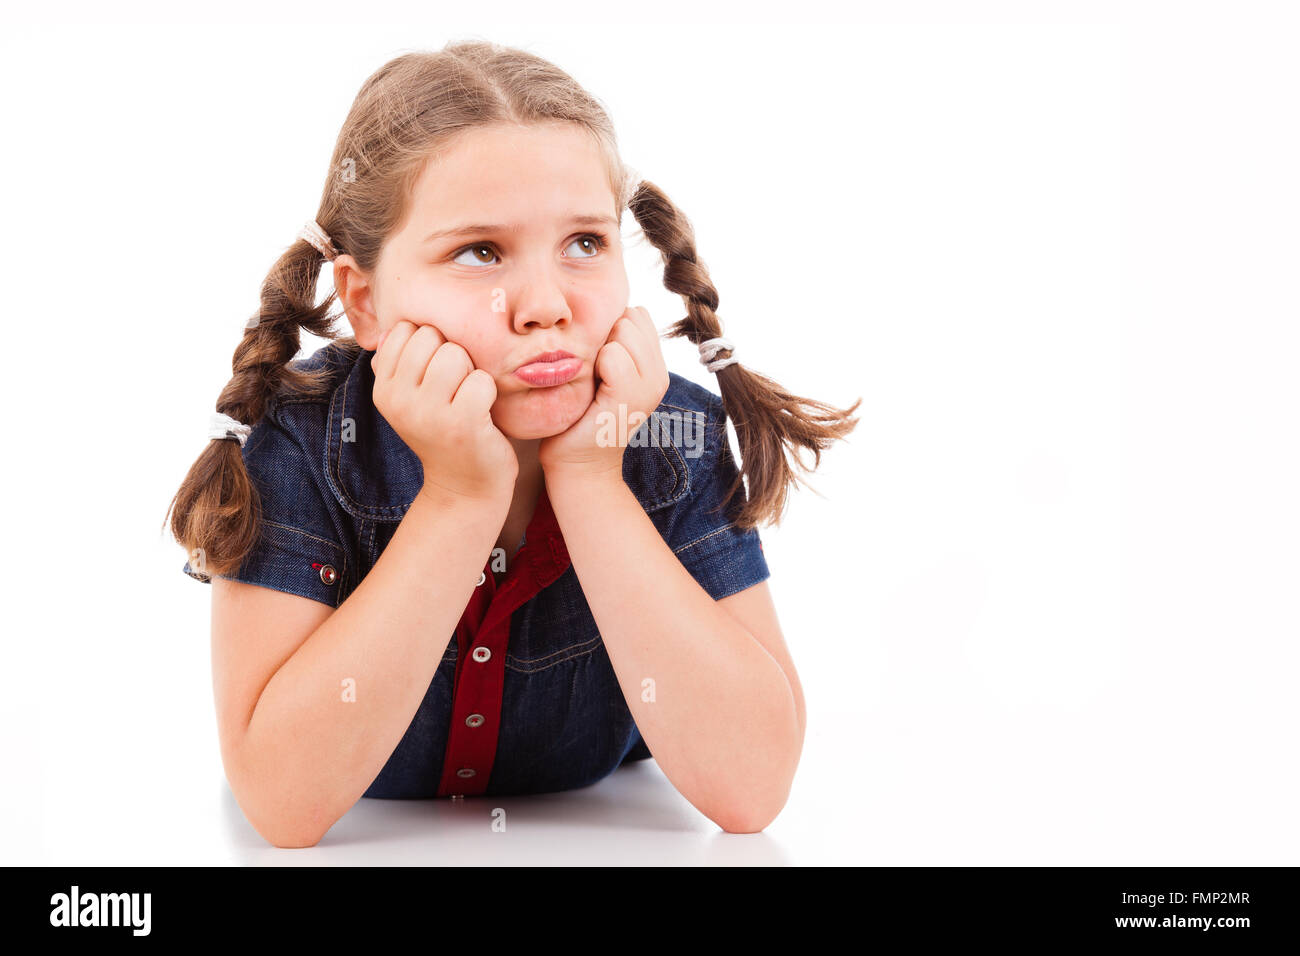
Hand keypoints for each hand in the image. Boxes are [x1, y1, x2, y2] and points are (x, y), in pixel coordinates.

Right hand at [372, 320, 517, 503]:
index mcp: (383, 389)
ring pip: (455, 353)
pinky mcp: (462, 424)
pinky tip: (483, 413)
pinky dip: (489, 392)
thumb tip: (390, 328)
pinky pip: (481, 379)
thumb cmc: (445, 433)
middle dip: (452, 355)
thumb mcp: (412, 400)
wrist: (465, 488)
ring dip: (470, 372)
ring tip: (468, 400)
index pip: (405, 329)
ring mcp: (428, 413)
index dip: (430, 344)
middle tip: (456, 389)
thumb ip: (399, 363)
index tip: (436, 375)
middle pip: (430, 336)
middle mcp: (398, 400)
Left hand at [538, 306, 669, 480]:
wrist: (578, 464)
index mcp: (654, 365)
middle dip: (605, 335)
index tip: (598, 363)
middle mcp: (659, 374)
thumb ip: (613, 341)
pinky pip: (613, 355)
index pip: (638, 314)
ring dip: (598, 350)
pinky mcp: (631, 397)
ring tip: (593, 383)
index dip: (610, 329)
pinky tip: (591, 391)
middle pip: (631, 317)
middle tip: (594, 374)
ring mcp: (650, 386)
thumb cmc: (579, 414)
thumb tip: (608, 309)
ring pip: (624, 331)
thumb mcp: (602, 371)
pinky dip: (595, 366)